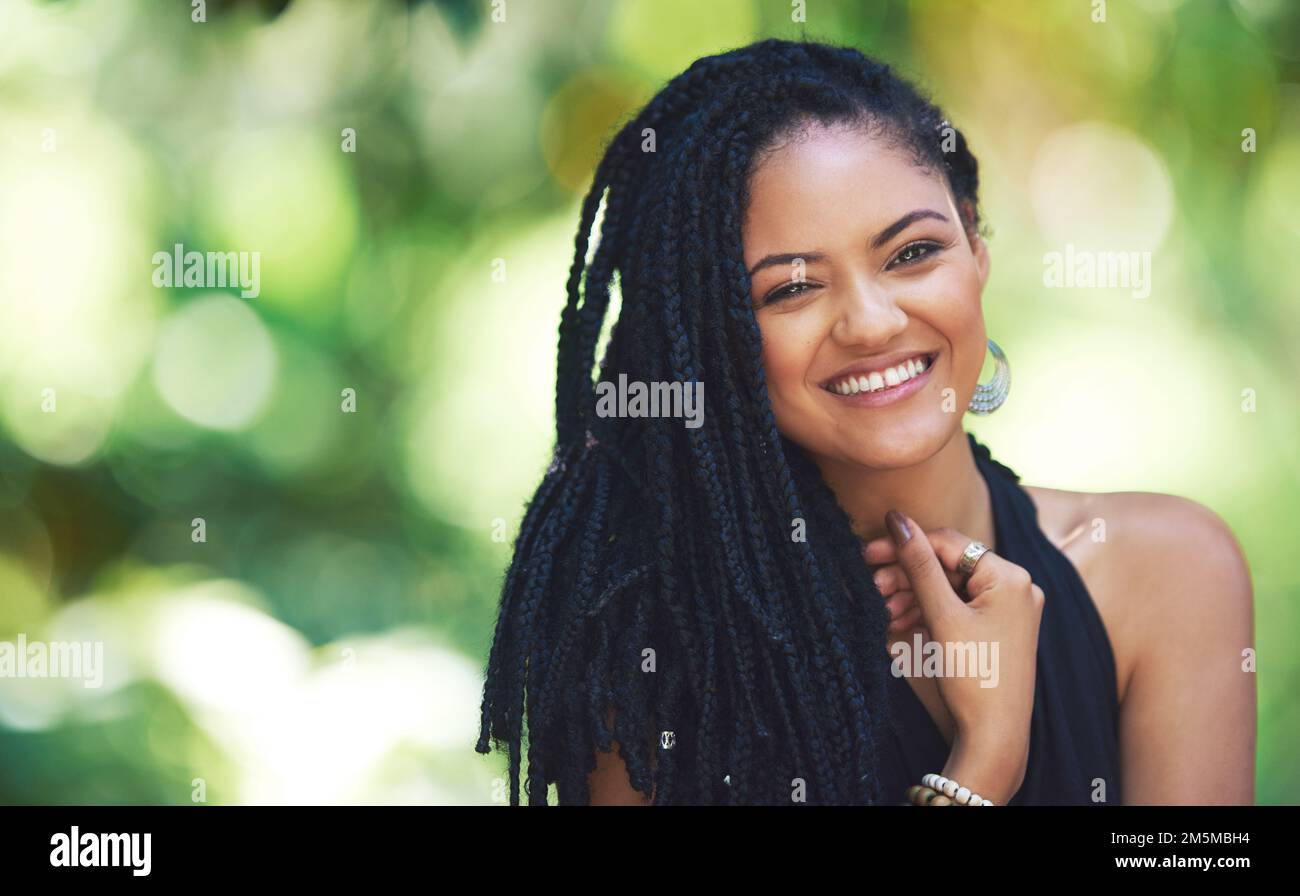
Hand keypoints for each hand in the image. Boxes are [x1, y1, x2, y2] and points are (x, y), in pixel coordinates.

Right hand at [864, 510, 1044, 797]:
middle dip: (907, 576)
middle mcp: (1016, 586)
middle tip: (871, 585)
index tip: (867, 551)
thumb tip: (898, 519)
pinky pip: (958, 607)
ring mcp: (1009, 608)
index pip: (948, 543)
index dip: (904, 545)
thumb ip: (919, 565)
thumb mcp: (942, 616)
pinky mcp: (999, 627)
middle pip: (948, 565)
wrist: (995, 737)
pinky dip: (930, 612)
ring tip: (884, 610)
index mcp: (1010, 576)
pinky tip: (902, 623)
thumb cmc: (975, 677)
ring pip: (950, 587)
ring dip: (913, 595)